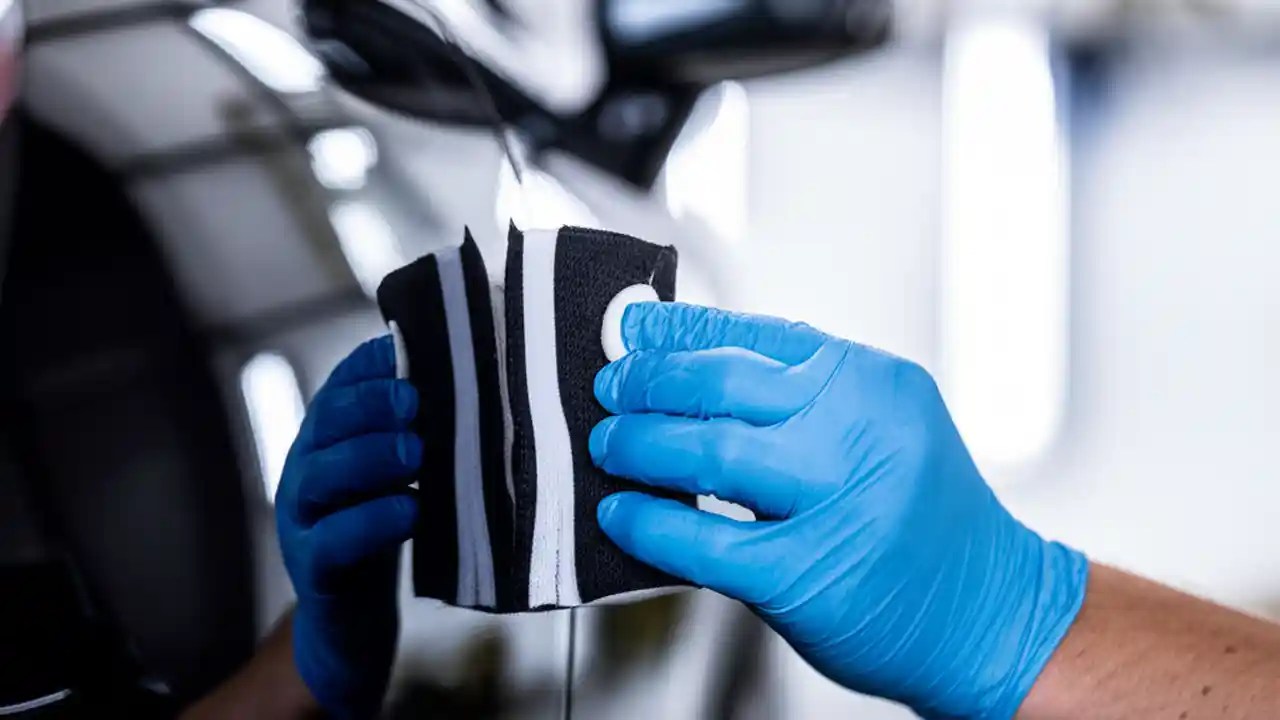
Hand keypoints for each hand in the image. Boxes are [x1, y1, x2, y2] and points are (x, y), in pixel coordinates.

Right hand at [276, 337, 420, 719]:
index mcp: (328, 438)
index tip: (406, 351)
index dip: (368, 366)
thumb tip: (474, 376)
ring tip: (415, 451)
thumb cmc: (386, 529)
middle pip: (325, 422)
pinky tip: (409, 509)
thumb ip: (419, 431)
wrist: (352, 622)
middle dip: (369, 404)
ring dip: (369, 457)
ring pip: (321, 476)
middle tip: (414, 400)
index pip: (339, 386)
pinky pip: (332, 541)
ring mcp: (302, 520)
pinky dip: (370, 522)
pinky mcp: (313, 568)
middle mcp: (306, 469)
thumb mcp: (401, 474)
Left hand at [589, 303, 1087, 718]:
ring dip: (640, 443)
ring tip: (610, 442)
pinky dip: (650, 521)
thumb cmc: (926, 517)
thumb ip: (803, 397)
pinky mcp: (806, 575)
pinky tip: (622, 512)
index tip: (635, 329)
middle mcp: (861, 433)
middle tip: (612, 387)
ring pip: (710, 450)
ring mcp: (837, 504)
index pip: (760, 335)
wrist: (992, 611)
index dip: (684, 330)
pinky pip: (704, 539)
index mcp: (876, 384)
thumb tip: (692, 365)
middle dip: (651, 382)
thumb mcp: (886, 427)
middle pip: (725, 384)